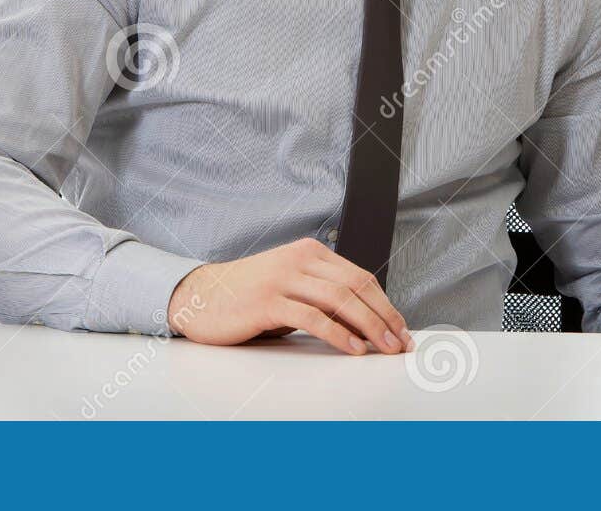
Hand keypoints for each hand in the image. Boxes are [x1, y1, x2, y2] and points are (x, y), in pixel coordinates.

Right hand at [166, 237, 414, 355]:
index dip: (385, 304)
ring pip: (339, 299)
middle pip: (355, 286)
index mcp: (309, 252)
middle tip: (401, 344)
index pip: (360, 276)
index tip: (401, 330)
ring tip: (385, 349)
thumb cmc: (248, 297)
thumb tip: (365, 323)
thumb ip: (321, 296)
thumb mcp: (290, 287)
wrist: (199, 296)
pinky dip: (338, 333)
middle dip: (384, 317)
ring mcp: (282, 277)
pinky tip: (353, 348)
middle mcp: (299, 258)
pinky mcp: (267, 300)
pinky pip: (312, 316)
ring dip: (369, 327)